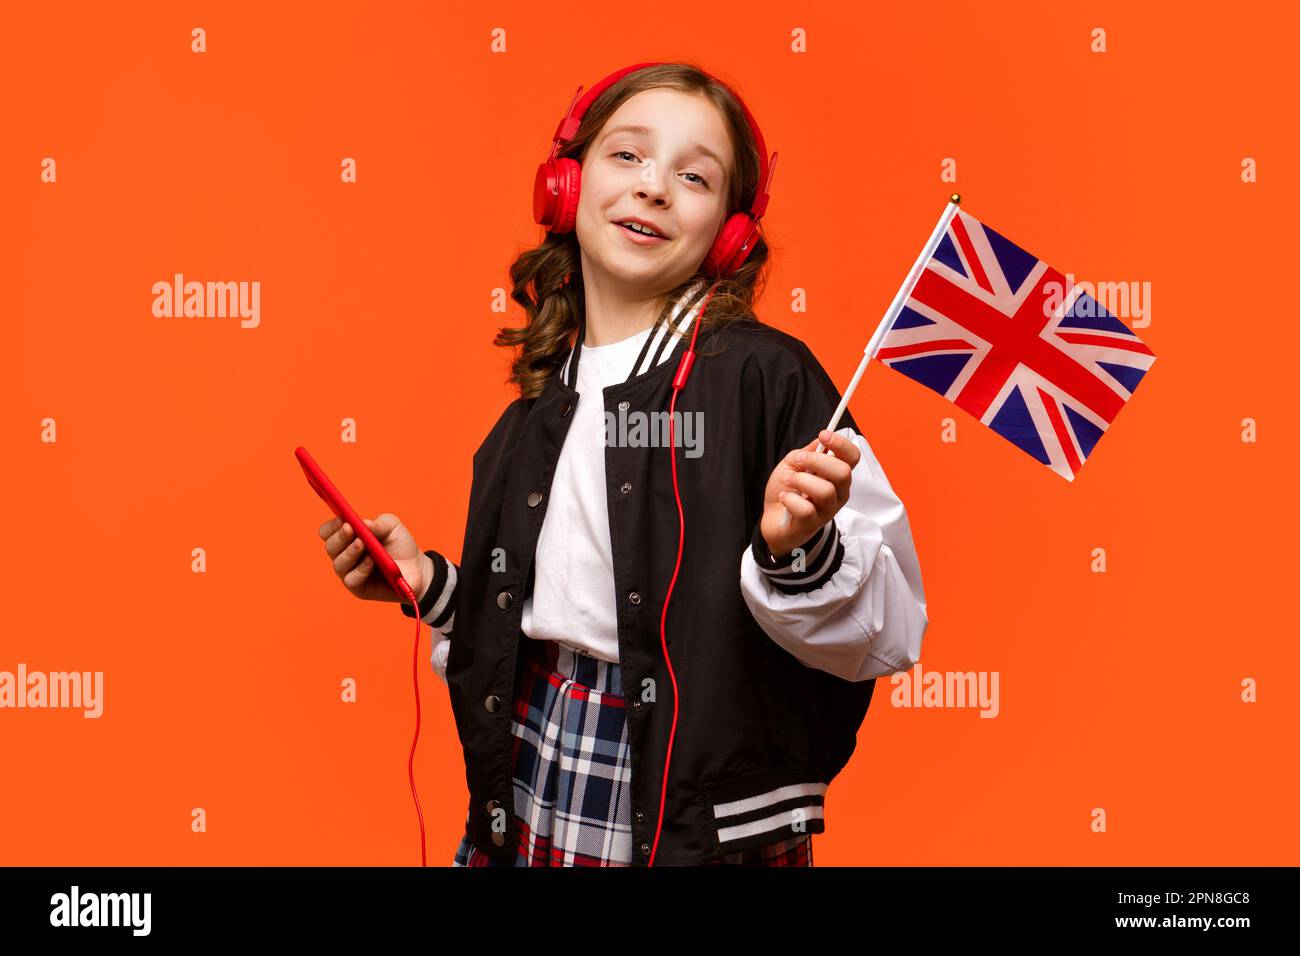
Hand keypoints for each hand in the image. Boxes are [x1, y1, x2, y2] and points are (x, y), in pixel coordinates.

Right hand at [318, 512, 431, 603]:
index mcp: (348, 538)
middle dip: (339, 537)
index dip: (331, 526)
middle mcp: (345, 555)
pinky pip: (352, 580)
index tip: (342, 519)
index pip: (328, 533)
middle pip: (330, 547)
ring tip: (362, 544)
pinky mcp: (359, 589)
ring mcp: (350, 573)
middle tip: (350, 529)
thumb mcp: (392, 527)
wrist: (418, 568)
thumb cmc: (400, 545)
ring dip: (349, 553)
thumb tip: (363, 523)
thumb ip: (378, 523)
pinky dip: (360, 569)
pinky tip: (370, 561)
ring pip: (339, 564)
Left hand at [759, 429, 859, 560]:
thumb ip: (806, 453)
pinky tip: (784, 497)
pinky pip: (806, 509)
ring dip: (800, 480)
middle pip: (843, 472)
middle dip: (816, 461)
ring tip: (788, 481)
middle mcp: (838, 492)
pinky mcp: (813, 524)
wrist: (771, 519)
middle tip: (798, 461)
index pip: (852, 457)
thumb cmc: (787, 490)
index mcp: (836, 475)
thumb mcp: (792, 464)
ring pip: (825, 491)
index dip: (841, 444)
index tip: (824, 435)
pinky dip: (790, 499)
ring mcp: (827, 509)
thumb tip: (820, 441)